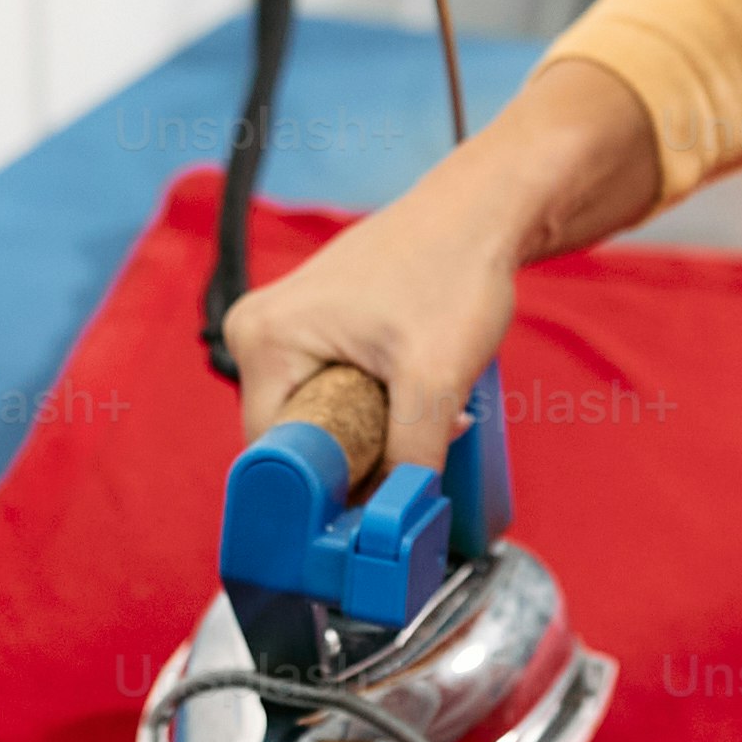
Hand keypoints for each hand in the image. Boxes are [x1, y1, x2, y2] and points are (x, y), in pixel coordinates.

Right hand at [220, 57, 659, 480]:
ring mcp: (283, 328)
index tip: (376, 505)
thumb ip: (408, 462)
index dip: (324, 492)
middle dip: (357, 456)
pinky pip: (331, 393)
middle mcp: (257, 333)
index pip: (274, 458)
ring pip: (320, 419)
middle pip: (296, 441)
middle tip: (418, 438)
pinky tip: (417, 385)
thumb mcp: (435, 381)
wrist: (484, 209)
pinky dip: (376, 405)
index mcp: (263, 341)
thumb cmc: (454, 268)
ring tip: (427, 402)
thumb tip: (392, 531)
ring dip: (375, 431)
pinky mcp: (312, 328)